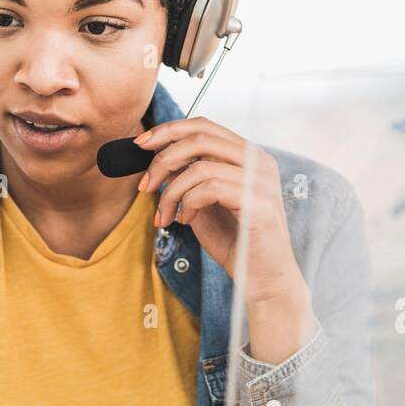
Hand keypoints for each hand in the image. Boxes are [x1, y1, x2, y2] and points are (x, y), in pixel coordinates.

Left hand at [136, 116, 303, 306]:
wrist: (263, 278)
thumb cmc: (234, 242)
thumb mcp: (204, 204)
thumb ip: (188, 180)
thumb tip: (156, 162)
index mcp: (247, 155)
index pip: (204, 126)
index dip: (168, 131)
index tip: (141, 145)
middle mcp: (259, 160)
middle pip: (200, 139)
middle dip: (162, 160)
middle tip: (145, 187)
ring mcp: (262, 180)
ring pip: (200, 166)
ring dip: (171, 192)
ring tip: (165, 216)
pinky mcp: (260, 203)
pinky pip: (210, 188)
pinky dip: (188, 203)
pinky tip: (185, 221)